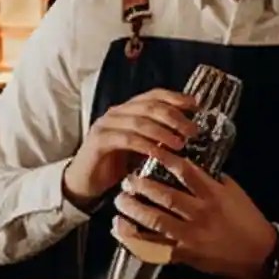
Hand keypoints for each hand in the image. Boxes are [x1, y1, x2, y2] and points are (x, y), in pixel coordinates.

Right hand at [63, 89, 197, 212]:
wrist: (84, 183)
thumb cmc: (115, 165)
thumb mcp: (140, 148)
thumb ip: (157, 137)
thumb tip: (186, 133)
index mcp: (127, 110)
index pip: (153, 95)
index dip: (175, 97)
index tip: (195, 105)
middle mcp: (116, 112)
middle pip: (150, 106)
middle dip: (174, 116)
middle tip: (192, 130)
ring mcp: (106, 125)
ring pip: (139, 121)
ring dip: (163, 131)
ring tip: (180, 143)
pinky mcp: (99, 141)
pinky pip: (127, 139)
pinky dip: (146, 145)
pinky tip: (160, 153)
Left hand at [113, 149, 277, 278]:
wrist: (260, 254)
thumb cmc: (247, 220)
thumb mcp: (233, 192)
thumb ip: (211, 178)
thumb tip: (190, 163)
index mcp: (213, 195)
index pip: (185, 172)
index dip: (165, 159)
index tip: (149, 149)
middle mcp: (200, 214)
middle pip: (164, 196)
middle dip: (141, 186)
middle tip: (127, 178)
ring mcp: (191, 236)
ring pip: (155, 222)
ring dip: (134, 210)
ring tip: (120, 200)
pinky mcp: (185, 255)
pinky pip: (154, 247)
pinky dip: (135, 238)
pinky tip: (121, 229)